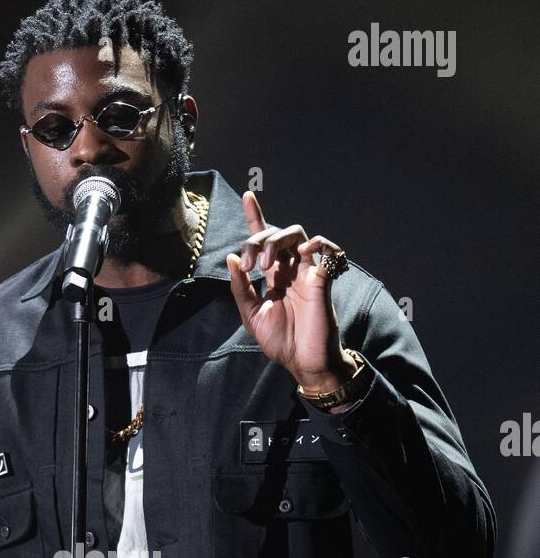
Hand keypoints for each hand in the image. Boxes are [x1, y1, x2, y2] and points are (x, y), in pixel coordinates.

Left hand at [225, 191, 355, 387]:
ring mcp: (307, 271)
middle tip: (249, 265)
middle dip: (257, 241)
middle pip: (276, 234)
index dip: (256, 217)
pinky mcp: (322, 278)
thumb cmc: (281, 341)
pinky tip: (300, 253)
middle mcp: (290, 269)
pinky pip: (326, 250)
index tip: (247, 196)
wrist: (304, 361)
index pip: (264, 239)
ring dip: (276, 240)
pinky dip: (315, 243)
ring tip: (265, 264)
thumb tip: (232, 258)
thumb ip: (241, 288)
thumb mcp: (252, 315)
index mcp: (274, 276)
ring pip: (297, 234)